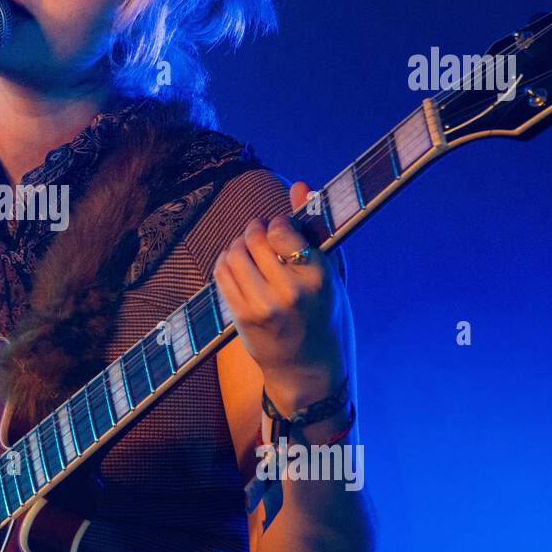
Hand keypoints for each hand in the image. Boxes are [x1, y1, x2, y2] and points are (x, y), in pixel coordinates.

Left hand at [212, 181, 349, 407]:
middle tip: (260, 236)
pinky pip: (221, 274)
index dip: (277, 222)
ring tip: (248, 251)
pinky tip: (237, 267)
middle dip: (254, 231)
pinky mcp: (242, 317)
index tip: (281, 228)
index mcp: (318, 278)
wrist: (309, 368)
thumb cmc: (324, 314)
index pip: (282, 230)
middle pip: (254, 238)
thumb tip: (300, 184)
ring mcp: (262, 306)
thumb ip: (314, 228)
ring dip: (237, 245)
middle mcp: (290, 291)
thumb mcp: (331, 273)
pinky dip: (225, 263)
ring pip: (233, 254)